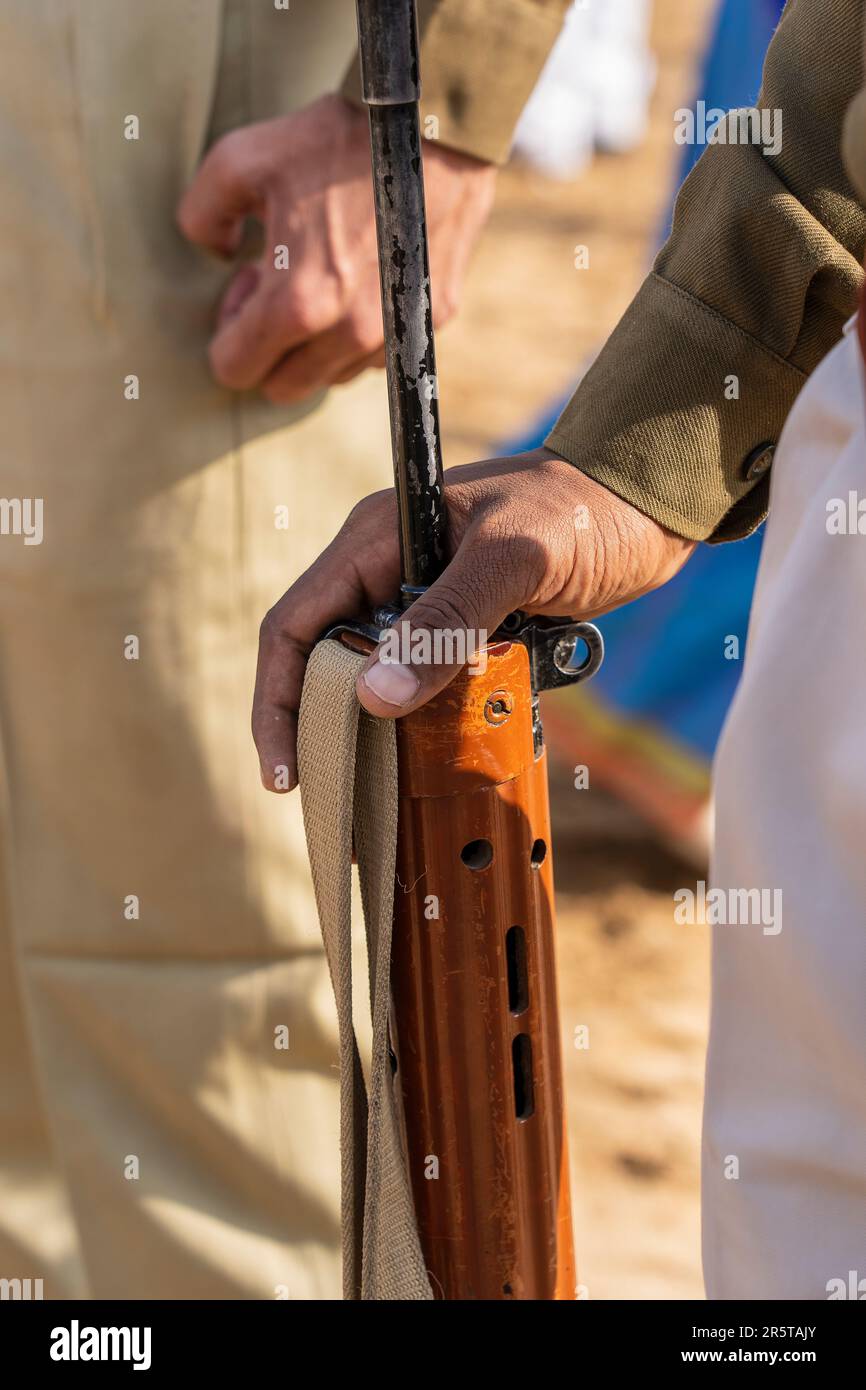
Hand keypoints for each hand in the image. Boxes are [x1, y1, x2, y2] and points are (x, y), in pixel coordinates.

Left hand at [177, 93, 496, 401]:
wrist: (432, 125)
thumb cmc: (335, 139)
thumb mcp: (241, 160)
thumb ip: (200, 216)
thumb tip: (214, 254)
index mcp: (297, 304)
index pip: (236, 369)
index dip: (228, 331)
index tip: (246, 285)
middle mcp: (349, 334)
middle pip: (284, 387)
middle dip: (271, 347)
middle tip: (278, 284)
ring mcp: (396, 332)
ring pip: (334, 375)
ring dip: (318, 341)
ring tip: (325, 274)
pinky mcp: (432, 320)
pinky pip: (380, 353)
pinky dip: (363, 329)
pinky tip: (364, 274)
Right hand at [252, 450, 694, 789]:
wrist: (650, 500)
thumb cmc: (583, 509)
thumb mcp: (513, 560)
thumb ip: (447, 622)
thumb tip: (374, 697)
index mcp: (377, 540)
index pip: (296, 625)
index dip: (279, 700)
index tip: (287, 770)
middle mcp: (389, 572)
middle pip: (328, 662)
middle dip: (324, 730)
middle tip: (331, 800)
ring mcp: (430, 601)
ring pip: (383, 680)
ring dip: (381, 733)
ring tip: (375, 799)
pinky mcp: (470, 626)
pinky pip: (434, 684)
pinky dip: (432, 722)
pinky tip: (436, 762)